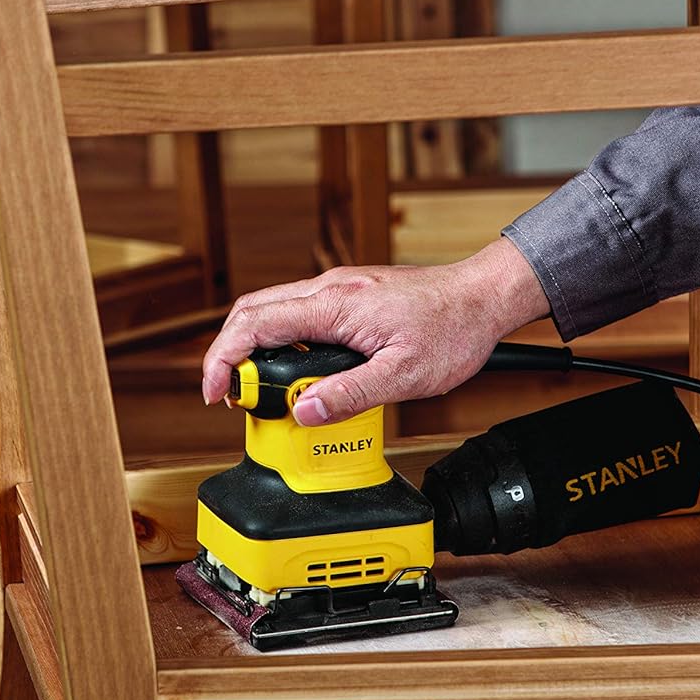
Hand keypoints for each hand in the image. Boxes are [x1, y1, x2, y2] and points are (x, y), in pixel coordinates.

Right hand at [202, 238, 548, 425]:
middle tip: (232, 398)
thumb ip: (350, 394)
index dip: (223, 359)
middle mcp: (330, 289)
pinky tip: (299, 373)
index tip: (216, 392)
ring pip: (272, 312)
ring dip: (256, 350)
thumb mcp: (403, 375)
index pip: (255, 325)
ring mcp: (338, 290)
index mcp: (336, 304)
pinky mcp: (348, 297)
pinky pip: (298, 315)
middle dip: (230, 355)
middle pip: (252, 313)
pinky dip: (283, 343)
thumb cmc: (452, 329)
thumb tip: (303, 410)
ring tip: (264, 392)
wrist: (483, 298)